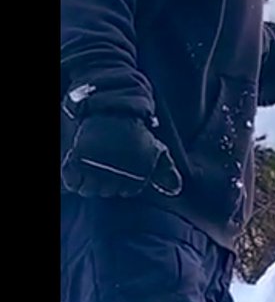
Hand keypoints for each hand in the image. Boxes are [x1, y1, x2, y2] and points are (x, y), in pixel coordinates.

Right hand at [61, 113, 181, 197]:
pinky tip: (79, 165)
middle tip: (106, 160)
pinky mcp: (76, 164)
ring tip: (93, 162)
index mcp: (138, 177)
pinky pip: (72, 182)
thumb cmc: (134, 132)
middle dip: (106, 179)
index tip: (121, 163)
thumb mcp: (155, 149)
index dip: (123, 178)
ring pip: (89, 190)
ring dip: (90, 179)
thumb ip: (166, 170)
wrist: (111, 110)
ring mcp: (96, 172)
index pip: (127, 191)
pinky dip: (73, 176)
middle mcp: (118, 178)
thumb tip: (176, 189)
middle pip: (106, 191)